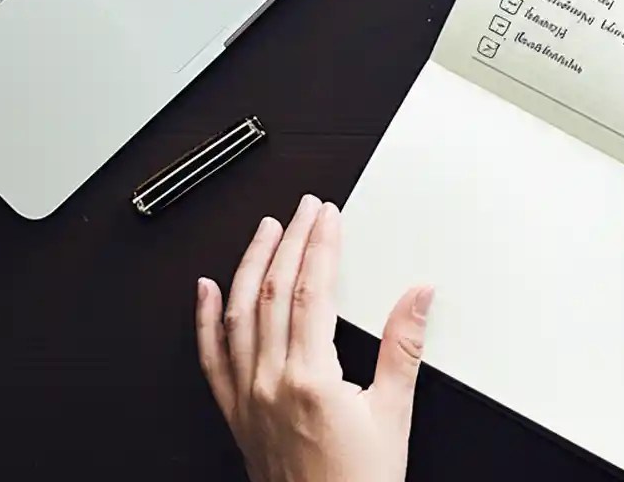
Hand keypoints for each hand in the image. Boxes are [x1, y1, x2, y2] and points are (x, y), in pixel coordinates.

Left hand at [196, 195, 433, 481]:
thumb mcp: (394, 412)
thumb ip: (404, 346)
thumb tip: (419, 296)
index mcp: (311, 379)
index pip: (311, 291)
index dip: (320, 246)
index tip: (327, 217)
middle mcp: (270, 383)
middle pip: (272, 293)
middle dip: (289, 242)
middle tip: (303, 210)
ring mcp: (247, 398)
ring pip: (238, 315)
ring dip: (249, 266)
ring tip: (263, 232)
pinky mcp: (235, 413)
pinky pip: (210, 358)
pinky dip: (205, 320)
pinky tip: (205, 291)